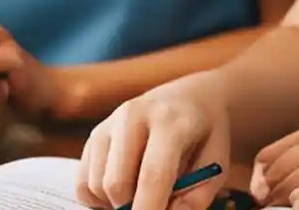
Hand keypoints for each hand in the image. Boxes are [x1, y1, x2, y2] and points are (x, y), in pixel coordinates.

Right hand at [75, 73, 230, 209]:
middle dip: (132, 208)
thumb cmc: (204, 136)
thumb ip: (194, 197)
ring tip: (143, 194)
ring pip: (97, 185)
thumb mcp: (215, 164)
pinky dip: (100, 198)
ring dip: (116, 204)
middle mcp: (133, 116)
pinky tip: (125, 188)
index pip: (153, 174)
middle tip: (154, 207)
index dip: (149, 209)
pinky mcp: (94, 135)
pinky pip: (83, 184)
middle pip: (117, 182)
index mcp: (171, 121)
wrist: (189, 99)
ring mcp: (109, 123)